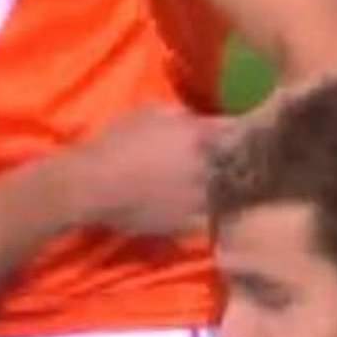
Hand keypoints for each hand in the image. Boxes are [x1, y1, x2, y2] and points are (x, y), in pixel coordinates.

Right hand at [63, 105, 229, 237]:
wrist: (94, 185)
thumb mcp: (146, 112)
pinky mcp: (190, 223)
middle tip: (235, 159)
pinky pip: (211, 218)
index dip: (240, 128)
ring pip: (228, 193)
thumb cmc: (116, 142)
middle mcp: (207, 167)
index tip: (242, 128)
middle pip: (238, 163)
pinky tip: (202, 208)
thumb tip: (196, 117)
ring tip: (220, 186)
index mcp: (199, 135)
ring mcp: (201, 198)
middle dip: (237, 160)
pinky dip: (210, 213)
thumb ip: (179, 113)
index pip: (236, 128)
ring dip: (225, 188)